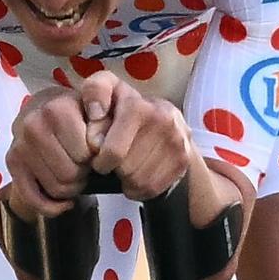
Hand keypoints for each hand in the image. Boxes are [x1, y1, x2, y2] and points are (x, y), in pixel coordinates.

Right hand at [5, 82, 99, 220]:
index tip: (95, 150)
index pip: (86, 155)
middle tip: (84, 164)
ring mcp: (20, 145)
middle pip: (70, 174)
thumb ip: (105, 120)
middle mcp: (34, 125)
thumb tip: (98, 148)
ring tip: (74, 173)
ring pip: (56, 189)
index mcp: (58, 108)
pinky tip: (64, 201)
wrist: (44, 108)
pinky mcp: (12, 162)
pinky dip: (53, 207)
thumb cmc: (77, 113)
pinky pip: (35, 200)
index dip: (96, 158)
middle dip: (83, 174)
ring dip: (71, 188)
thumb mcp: (98, 106)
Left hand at [78, 72, 192, 201]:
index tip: (99, 157)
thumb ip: (95, 92)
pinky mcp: (183, 160)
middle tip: (114, 160)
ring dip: (126, 179)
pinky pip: (152, 188)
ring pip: (139, 181)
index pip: (114, 152)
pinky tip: (137, 175)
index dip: (101, 160)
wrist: (164, 119)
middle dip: (114, 169)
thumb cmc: (125, 109)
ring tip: (126, 166)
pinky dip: (139, 187)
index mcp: (140, 106)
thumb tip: (95, 114)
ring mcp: (178, 141)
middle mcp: (164, 121)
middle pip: (126, 169)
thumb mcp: (108, 91)